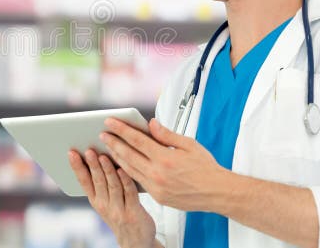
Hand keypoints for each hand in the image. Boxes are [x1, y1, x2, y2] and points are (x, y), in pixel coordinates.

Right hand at [69, 148, 156, 247]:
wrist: (135, 240)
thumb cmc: (120, 213)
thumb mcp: (106, 202)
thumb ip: (102, 183)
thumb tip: (97, 156)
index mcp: (95, 200)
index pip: (84, 181)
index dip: (77, 167)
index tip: (71, 153)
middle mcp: (104, 205)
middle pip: (97, 181)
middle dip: (92, 165)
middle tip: (88, 150)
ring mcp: (119, 209)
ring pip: (112, 185)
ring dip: (107, 170)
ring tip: (103, 156)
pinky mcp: (134, 212)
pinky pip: (129, 193)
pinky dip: (125, 180)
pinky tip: (123, 169)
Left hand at [101, 117, 228, 211]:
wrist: (217, 193)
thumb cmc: (206, 168)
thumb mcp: (189, 145)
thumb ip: (166, 135)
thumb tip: (151, 124)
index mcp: (165, 158)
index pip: (137, 140)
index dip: (121, 129)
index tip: (110, 122)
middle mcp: (158, 174)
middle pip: (128, 155)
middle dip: (113, 143)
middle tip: (102, 134)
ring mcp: (156, 187)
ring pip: (129, 170)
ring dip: (116, 157)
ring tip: (108, 147)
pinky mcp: (158, 197)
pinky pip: (138, 181)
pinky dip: (127, 171)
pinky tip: (122, 164)